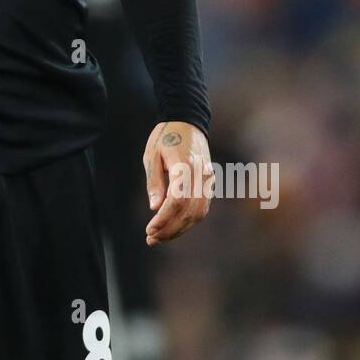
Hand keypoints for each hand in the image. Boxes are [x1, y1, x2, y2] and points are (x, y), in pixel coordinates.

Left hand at [142, 121, 212, 246]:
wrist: (188, 121)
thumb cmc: (166, 136)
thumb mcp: (152, 155)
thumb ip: (154, 182)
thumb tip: (154, 208)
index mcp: (184, 166)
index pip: (177, 201)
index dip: (164, 218)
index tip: (150, 229)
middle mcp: (200, 175)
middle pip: (189, 211)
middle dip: (170, 229)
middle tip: (151, 239)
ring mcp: (208, 179)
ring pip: (198, 213)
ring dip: (180, 228)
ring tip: (161, 237)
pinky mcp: (209, 183)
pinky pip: (202, 207)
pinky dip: (189, 220)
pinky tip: (174, 226)